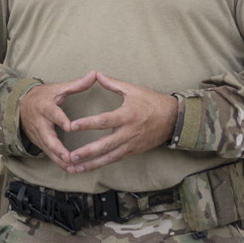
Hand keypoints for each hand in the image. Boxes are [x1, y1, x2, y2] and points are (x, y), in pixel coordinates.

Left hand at [32, 72, 180, 174]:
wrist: (173, 119)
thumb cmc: (153, 102)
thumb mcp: (134, 90)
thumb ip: (113, 84)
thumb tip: (97, 74)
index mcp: (127, 115)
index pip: (104, 121)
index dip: (87, 123)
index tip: (72, 126)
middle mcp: (128, 133)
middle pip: (104, 145)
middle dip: (86, 152)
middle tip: (70, 156)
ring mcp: (131, 145)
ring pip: (108, 157)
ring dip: (91, 164)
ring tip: (74, 168)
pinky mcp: (132, 152)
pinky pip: (114, 160)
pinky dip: (101, 164)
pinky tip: (88, 168)